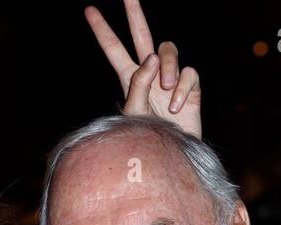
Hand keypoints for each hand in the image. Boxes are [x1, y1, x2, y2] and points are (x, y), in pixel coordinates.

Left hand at [85, 0, 201, 138]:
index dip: (102, 30)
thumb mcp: (134, 112)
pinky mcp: (190, 87)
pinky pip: (189, 72)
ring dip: (167, 68)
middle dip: (135, 14)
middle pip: (142, 35)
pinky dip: (182, 89)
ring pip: (168, 50)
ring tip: (166, 91)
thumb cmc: (147, 139)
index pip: (114, 49)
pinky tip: (176, 107)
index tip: (89, 10)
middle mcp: (150, 73)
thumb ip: (138, 83)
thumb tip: (150, 57)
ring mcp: (170, 78)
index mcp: (130, 78)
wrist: (173, 155)